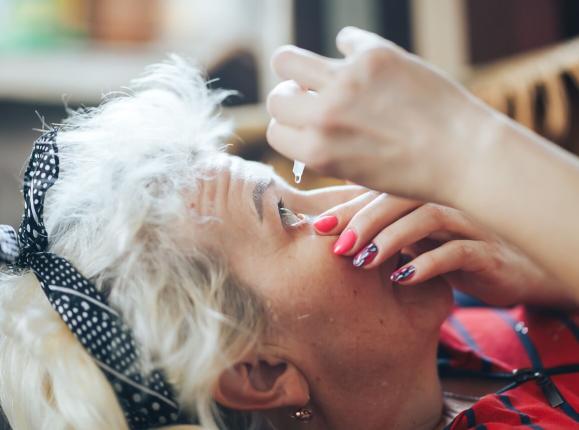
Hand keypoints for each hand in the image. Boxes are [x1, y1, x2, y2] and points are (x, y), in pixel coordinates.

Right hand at [267, 27, 494, 203]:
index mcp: (316, 153)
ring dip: (295, 66)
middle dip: (289, 98)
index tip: (305, 122)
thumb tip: (304, 117)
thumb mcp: (355, 172)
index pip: (275, 130)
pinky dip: (352, 47)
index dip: (289, 126)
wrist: (465, 155)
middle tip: (309, 96)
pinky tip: (367, 60)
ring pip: (287, 60)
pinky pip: (345, 38)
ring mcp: (346, 81)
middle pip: (276, 98)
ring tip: (317, 71)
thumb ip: (323, 147)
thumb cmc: (413, 172)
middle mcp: (324, 117)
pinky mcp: (374, 55)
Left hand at [314, 193, 561, 307]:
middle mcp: (446, 198)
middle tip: (336, 245)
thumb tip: (334, 217)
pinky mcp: (488, 251)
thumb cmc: (456, 248)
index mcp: (425, 192)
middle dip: (364, 221)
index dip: (348, 207)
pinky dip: (428, 263)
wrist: (517, 269)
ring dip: (392, 238)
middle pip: (401, 197)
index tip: (318, 226)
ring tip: (363, 261)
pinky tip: (403, 278)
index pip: (381, 191)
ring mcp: (469, 221)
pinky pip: (458, 250)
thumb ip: (385, 224)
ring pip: (428, 217)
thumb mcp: (417, 236)